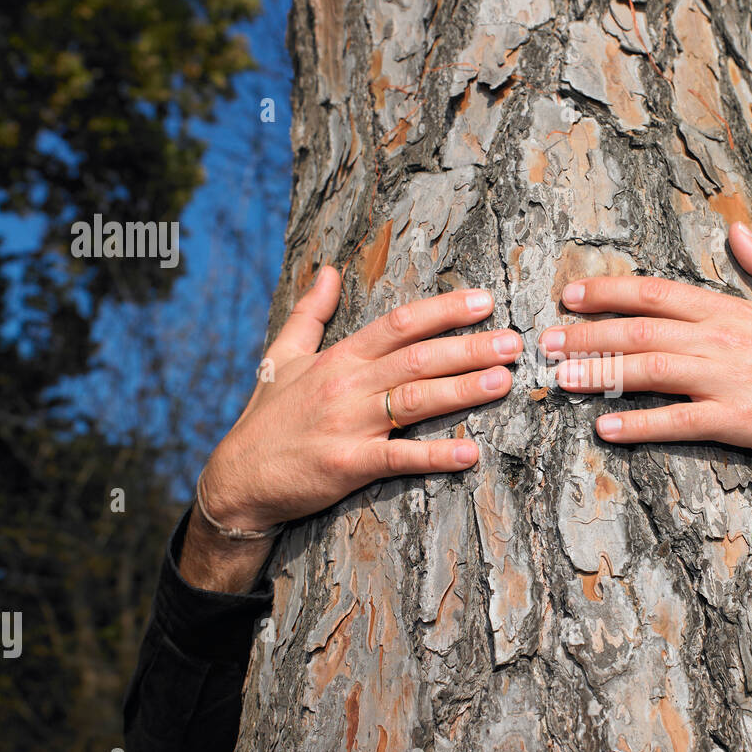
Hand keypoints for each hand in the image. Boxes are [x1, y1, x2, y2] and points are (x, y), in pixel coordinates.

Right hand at [183, 266, 521, 590]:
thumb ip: (310, 313)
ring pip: (415, 400)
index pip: (399, 324)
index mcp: (339, 358)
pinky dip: (436, 456)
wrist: (237, 480)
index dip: (444, 310)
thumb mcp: (281, 356)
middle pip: (418, 358)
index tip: (484, 301)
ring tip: (504, 381)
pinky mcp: (348, 466)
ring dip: (464, 389)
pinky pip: (400, 459)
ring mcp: (348, 425)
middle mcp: (347, 385)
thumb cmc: (267, 418)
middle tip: (514, 342)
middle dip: (470, 348)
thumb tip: (328, 271)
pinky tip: (471, 453)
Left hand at [538, 221, 751, 483]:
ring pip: (650, 371)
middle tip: (545, 341)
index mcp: (729, 310)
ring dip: (600, 374)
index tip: (570, 296)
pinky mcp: (738, 421)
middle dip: (587, 335)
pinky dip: (640, 426)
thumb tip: (736, 230)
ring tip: (560, 379)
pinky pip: (679, 423)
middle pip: (640, 331)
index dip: (608, 292)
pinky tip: (606, 428)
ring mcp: (728, 381)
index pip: (656, 293)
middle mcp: (722, 340)